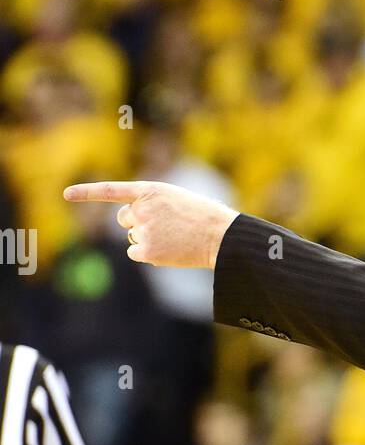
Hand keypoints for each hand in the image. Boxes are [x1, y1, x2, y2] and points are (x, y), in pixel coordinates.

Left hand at [63, 181, 238, 269]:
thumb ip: (148, 203)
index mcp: (149, 190)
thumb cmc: (200, 216)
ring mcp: (144, 230)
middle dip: (137, 222)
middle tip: (163, 225)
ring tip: (172, 237)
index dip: (87, 193)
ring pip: (131, 237)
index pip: (111, 190)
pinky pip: (134, 252)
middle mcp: (142, 209)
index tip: (66, 194)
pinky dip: (146, 253)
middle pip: (123, 219)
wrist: (219, 235)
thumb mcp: (173, 198)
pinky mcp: (147, 250)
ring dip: (146, 238)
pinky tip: (167, 249)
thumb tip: (129, 225)